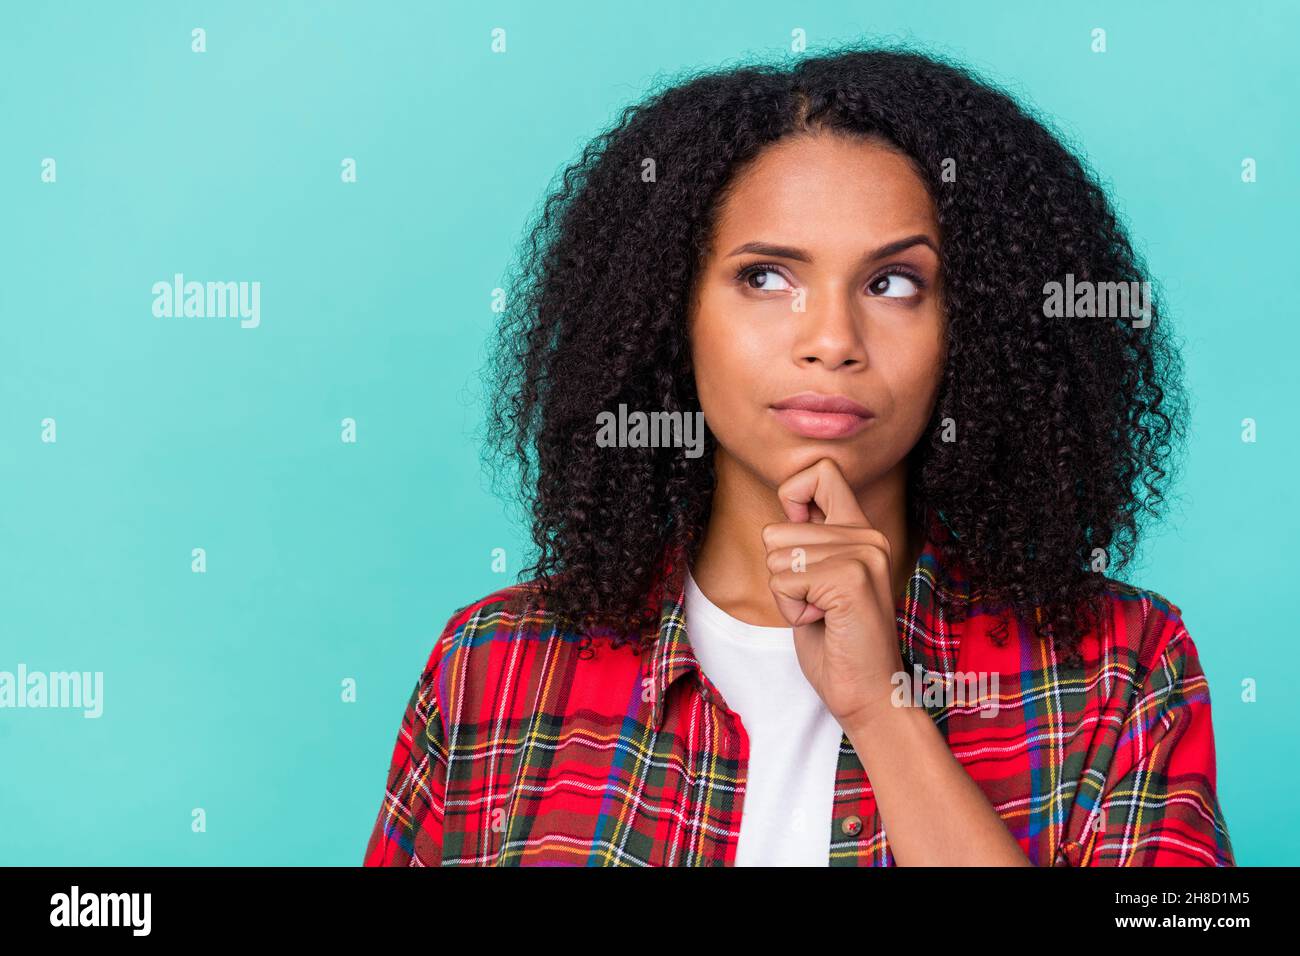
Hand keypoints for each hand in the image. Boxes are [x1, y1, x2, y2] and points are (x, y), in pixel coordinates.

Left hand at [762, 457, 904, 731]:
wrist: (867, 693)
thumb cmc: (836, 642)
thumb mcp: (818, 580)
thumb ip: (809, 543)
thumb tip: (784, 510)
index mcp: (861, 531)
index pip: (821, 472)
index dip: (792, 497)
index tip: (800, 542)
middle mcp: (867, 536)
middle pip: (778, 528)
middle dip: (781, 574)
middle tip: (818, 602)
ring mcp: (863, 555)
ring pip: (776, 556)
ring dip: (786, 595)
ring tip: (823, 613)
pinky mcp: (851, 580)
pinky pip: (782, 581)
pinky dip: (791, 609)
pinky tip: (823, 622)